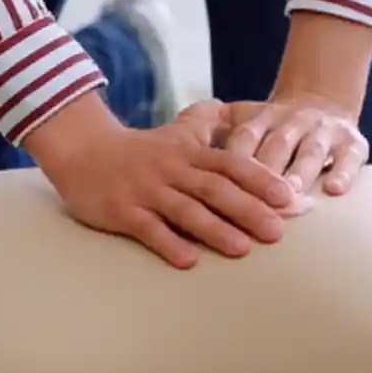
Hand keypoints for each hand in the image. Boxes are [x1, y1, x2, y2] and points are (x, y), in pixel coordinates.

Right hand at [23, 93, 294, 267]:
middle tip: (278, 232)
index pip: (232, 165)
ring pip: (186, 210)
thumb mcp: (176, 132)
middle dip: (249, 209)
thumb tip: (232, 110)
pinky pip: (148, 228)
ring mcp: (147, 190)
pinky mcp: (122, 210)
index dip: (261, 180)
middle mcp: (173, 170)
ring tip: (243, 249)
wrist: (81, 149)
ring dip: (216, 229)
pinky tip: (188, 261)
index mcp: (190, 154)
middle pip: (216, 189)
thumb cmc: (138, 149)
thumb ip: (206, 124)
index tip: (290, 198)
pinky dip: (168, 243)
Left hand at [222, 93, 369, 195]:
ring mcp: (325, 131)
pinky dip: (342, 173)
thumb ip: (216, 124)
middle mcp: (295, 120)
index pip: (247, 136)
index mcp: (266, 115)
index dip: (235, 158)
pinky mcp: (354, 143)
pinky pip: (350, 159)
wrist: (326, 100)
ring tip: (292, 197)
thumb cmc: (276, 124)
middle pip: (279, 145)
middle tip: (255, 202)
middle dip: (267, 172)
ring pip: (312, 151)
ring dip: (301, 173)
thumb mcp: (248, 117)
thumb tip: (175, 133)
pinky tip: (333, 190)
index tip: (219, 183)